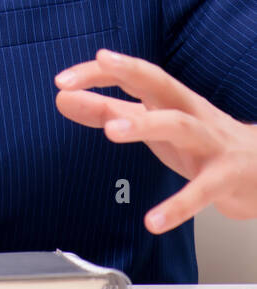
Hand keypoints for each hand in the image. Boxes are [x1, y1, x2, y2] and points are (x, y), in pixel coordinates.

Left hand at [54, 49, 256, 232]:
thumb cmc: (199, 141)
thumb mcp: (152, 123)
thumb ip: (108, 111)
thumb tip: (63, 98)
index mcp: (170, 98)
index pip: (133, 74)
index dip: (98, 72)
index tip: (63, 79)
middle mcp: (189, 112)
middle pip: (160, 81)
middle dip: (128, 71)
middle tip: (95, 67)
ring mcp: (209, 142)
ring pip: (179, 124)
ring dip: (145, 124)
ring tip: (112, 132)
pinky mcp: (225, 176)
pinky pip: (202, 189)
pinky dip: (179, 205)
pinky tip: (154, 220)